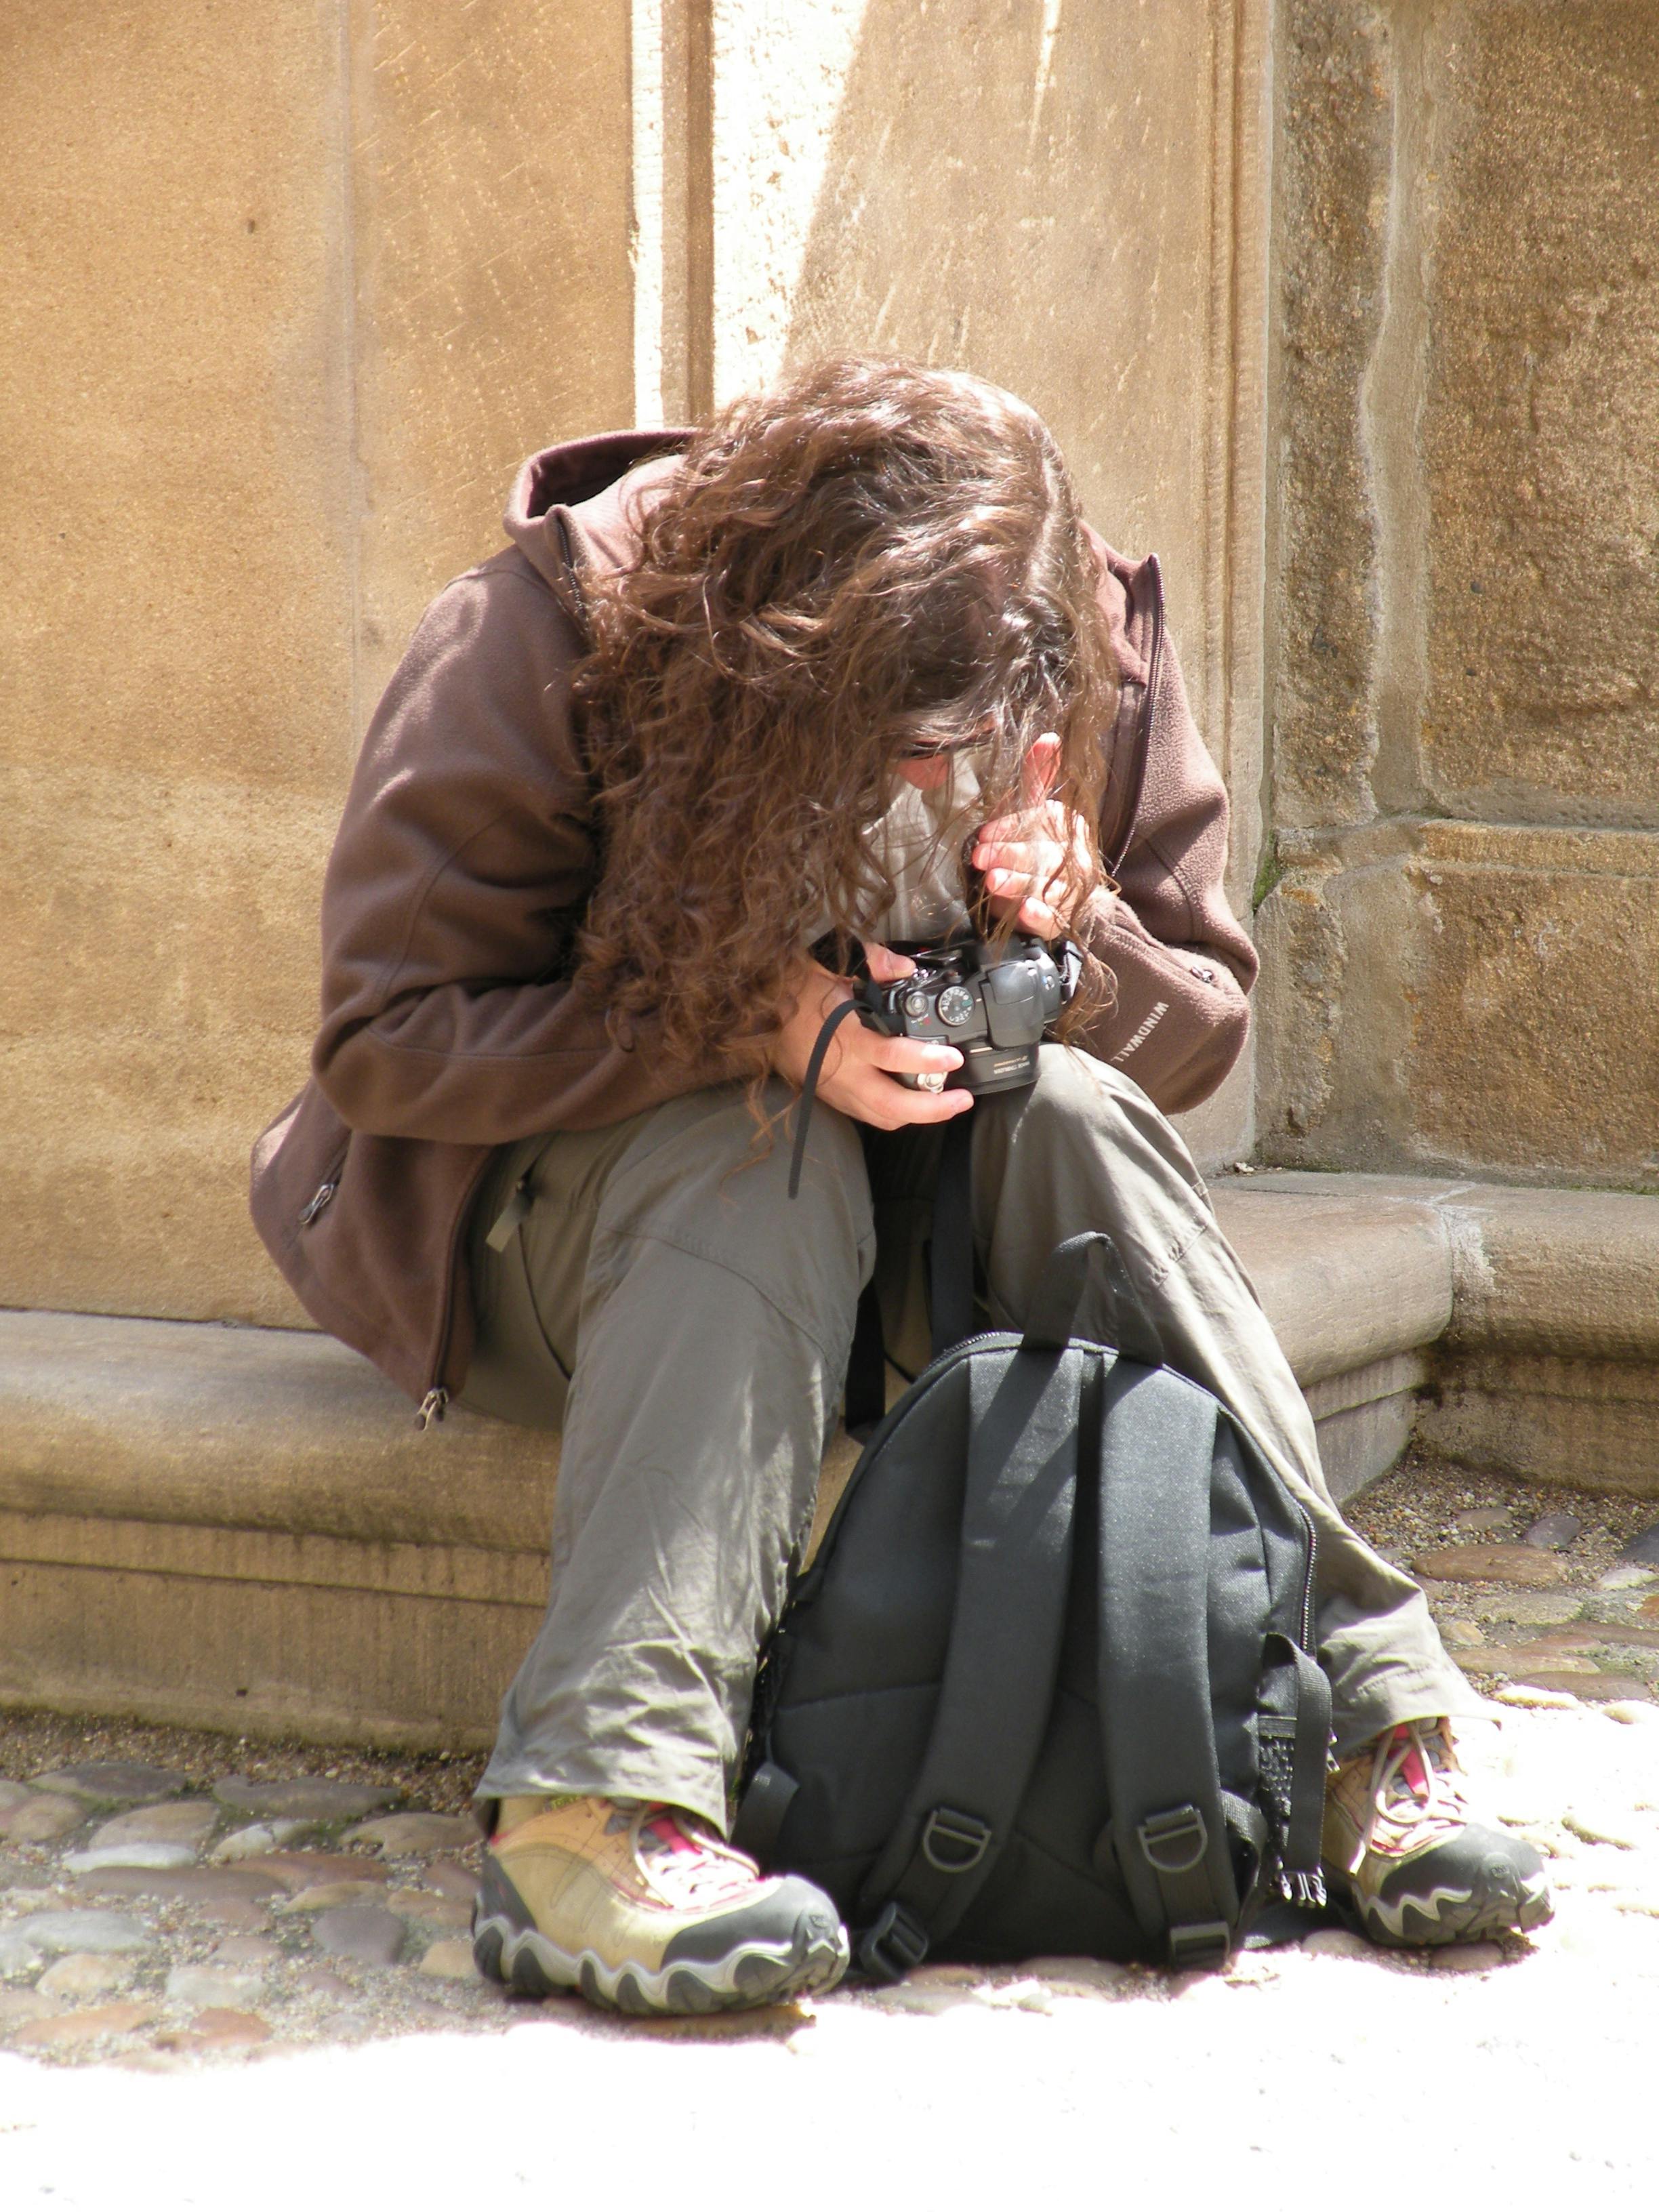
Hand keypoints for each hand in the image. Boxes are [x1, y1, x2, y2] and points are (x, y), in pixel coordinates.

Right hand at [769, 943, 974, 1130]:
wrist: (761, 1014)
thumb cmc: (799, 990)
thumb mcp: (833, 964)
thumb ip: (874, 962)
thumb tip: (905, 967)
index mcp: (846, 1036)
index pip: (892, 1056)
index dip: (927, 1060)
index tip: (954, 1058)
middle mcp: (843, 1071)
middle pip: (893, 1105)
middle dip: (933, 1109)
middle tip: (963, 1100)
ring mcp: (836, 1089)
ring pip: (883, 1117)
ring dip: (917, 1116)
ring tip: (945, 1104)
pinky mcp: (832, 1097)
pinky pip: (868, 1115)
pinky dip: (894, 1114)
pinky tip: (912, 1102)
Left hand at [970, 734, 1105, 941]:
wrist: (1066, 900)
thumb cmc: (1042, 847)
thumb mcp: (1037, 811)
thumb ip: (1039, 776)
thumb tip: (1050, 736)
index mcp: (1070, 827)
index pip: (1042, 822)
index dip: (1012, 827)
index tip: (984, 833)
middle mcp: (1075, 857)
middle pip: (1043, 854)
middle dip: (1009, 854)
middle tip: (979, 856)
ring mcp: (1071, 891)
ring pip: (1046, 886)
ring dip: (1020, 883)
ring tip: (993, 883)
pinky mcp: (1062, 920)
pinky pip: (1054, 919)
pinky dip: (1040, 915)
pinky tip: (1026, 911)